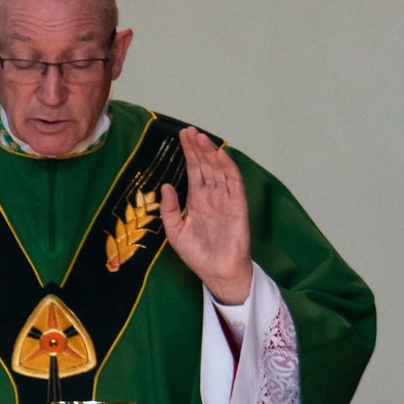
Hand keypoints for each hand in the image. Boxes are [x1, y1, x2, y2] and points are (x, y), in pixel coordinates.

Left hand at [159, 128, 252, 305]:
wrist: (218, 273)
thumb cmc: (199, 255)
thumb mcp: (175, 232)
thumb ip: (170, 209)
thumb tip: (165, 186)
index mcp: (197, 200)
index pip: (194, 170)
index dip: (189, 153)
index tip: (181, 135)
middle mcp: (212, 196)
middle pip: (205, 165)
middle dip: (198, 148)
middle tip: (189, 130)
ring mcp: (226, 199)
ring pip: (219, 170)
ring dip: (211, 153)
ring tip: (200, 137)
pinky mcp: (238, 206)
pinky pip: (233, 183)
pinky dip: (227, 167)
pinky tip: (219, 154)